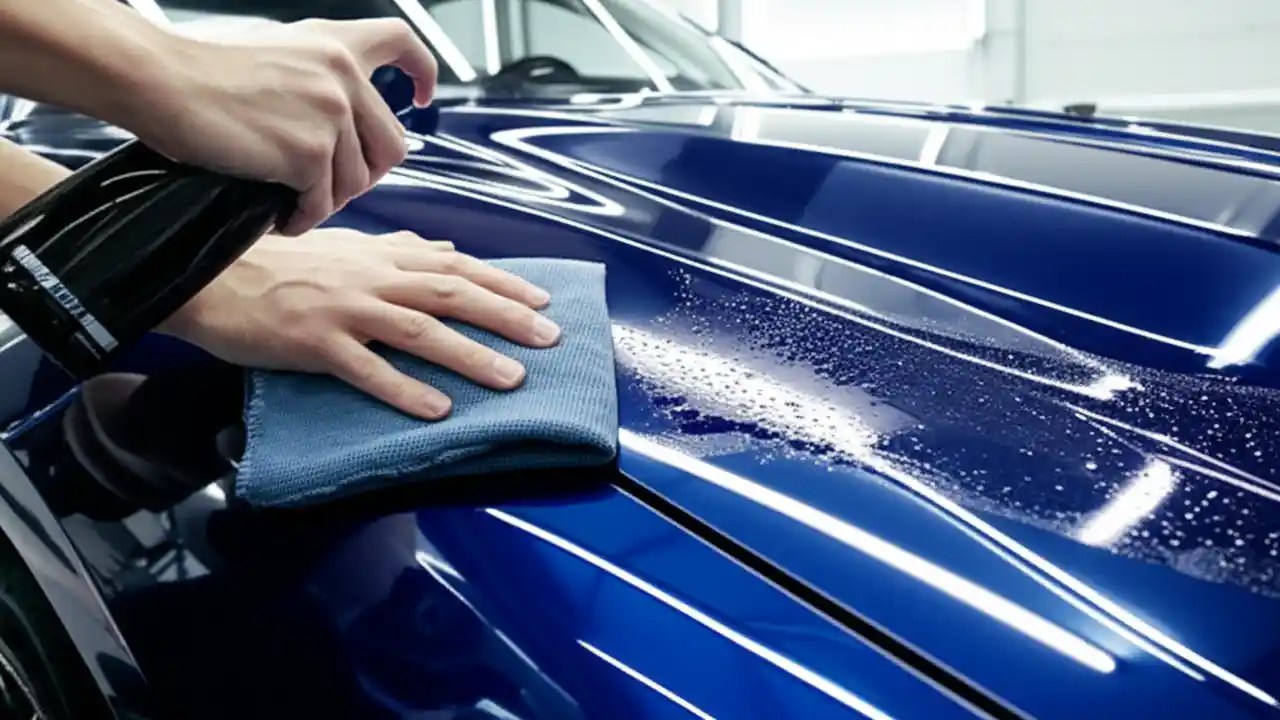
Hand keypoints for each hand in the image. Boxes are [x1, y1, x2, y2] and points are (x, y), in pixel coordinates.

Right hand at [131, 18, 436, 234]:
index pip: (401, 43)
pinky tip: (280, 215)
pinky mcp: (310, 152)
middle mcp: (342, 73)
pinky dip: (303, 217)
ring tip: (293, 202)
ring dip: (327, 200)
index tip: (421, 95)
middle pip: (391, 144)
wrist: (160, 80)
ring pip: (357, 181)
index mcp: (335, 44)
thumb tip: (341, 118)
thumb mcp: (276, 51)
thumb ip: (317, 75)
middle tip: (330, 187)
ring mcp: (330, 113)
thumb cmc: (200, 70)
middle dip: (365, 174)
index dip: (422, 71)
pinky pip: (323, 202)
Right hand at [159, 229, 558, 419]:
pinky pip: (367, 369)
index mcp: (381, 256)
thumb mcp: (345, 246)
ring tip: (511, 379)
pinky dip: (405, 390)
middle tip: (549, 338)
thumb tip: (444, 249)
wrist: (211, 276)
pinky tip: (438, 411)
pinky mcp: (314, 343)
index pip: (456, 265)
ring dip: (470, 355)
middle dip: (505, 315)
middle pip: (450, 294)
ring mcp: (344, 310)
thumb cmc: (279, 262)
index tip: (544, 300)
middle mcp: (371, 278)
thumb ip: (398, 249)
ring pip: (419, 331)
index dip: (503, 282)